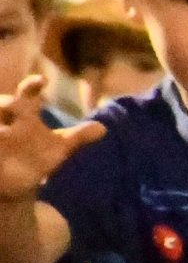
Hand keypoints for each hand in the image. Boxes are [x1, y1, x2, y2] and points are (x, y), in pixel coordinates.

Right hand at [0, 74, 101, 201]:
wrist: (19, 182)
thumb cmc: (37, 157)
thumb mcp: (60, 147)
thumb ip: (79, 136)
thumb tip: (103, 128)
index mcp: (24, 115)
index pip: (26, 94)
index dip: (32, 86)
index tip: (43, 80)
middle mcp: (6, 122)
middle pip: (2, 105)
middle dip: (8, 104)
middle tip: (18, 104)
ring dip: (0, 128)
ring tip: (5, 133)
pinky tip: (2, 142)